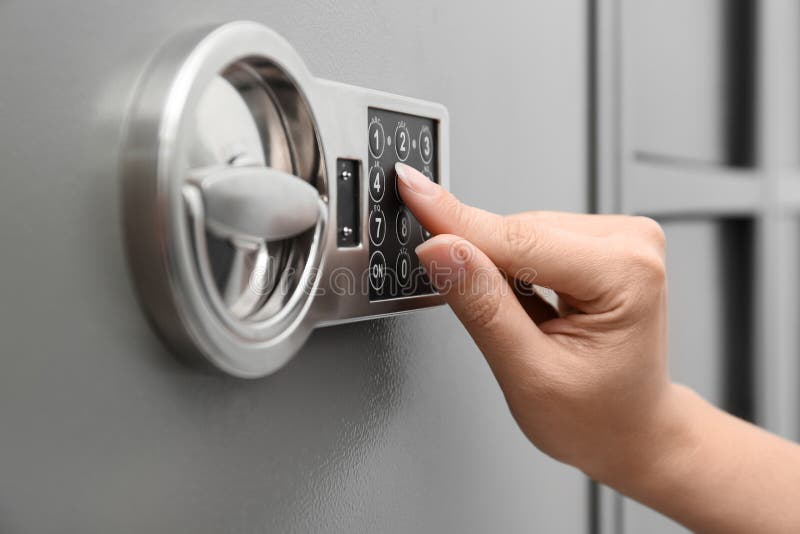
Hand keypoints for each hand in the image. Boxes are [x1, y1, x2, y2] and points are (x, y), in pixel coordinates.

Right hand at [396, 162, 673, 481]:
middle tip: (489, 322)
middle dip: (481, 265)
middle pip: (517, 232)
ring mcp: (621, 238)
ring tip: (522, 324)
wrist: (631, 431)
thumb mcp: (529, 374)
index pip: (517, 237)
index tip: (411, 191)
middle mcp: (632, 243)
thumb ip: (483, 307)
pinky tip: (528, 302)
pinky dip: (513, 267)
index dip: (453, 220)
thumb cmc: (597, 416)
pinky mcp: (602, 241)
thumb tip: (441, 250)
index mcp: (626, 273)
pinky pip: (533, 237)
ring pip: (520, 232)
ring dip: (498, 269)